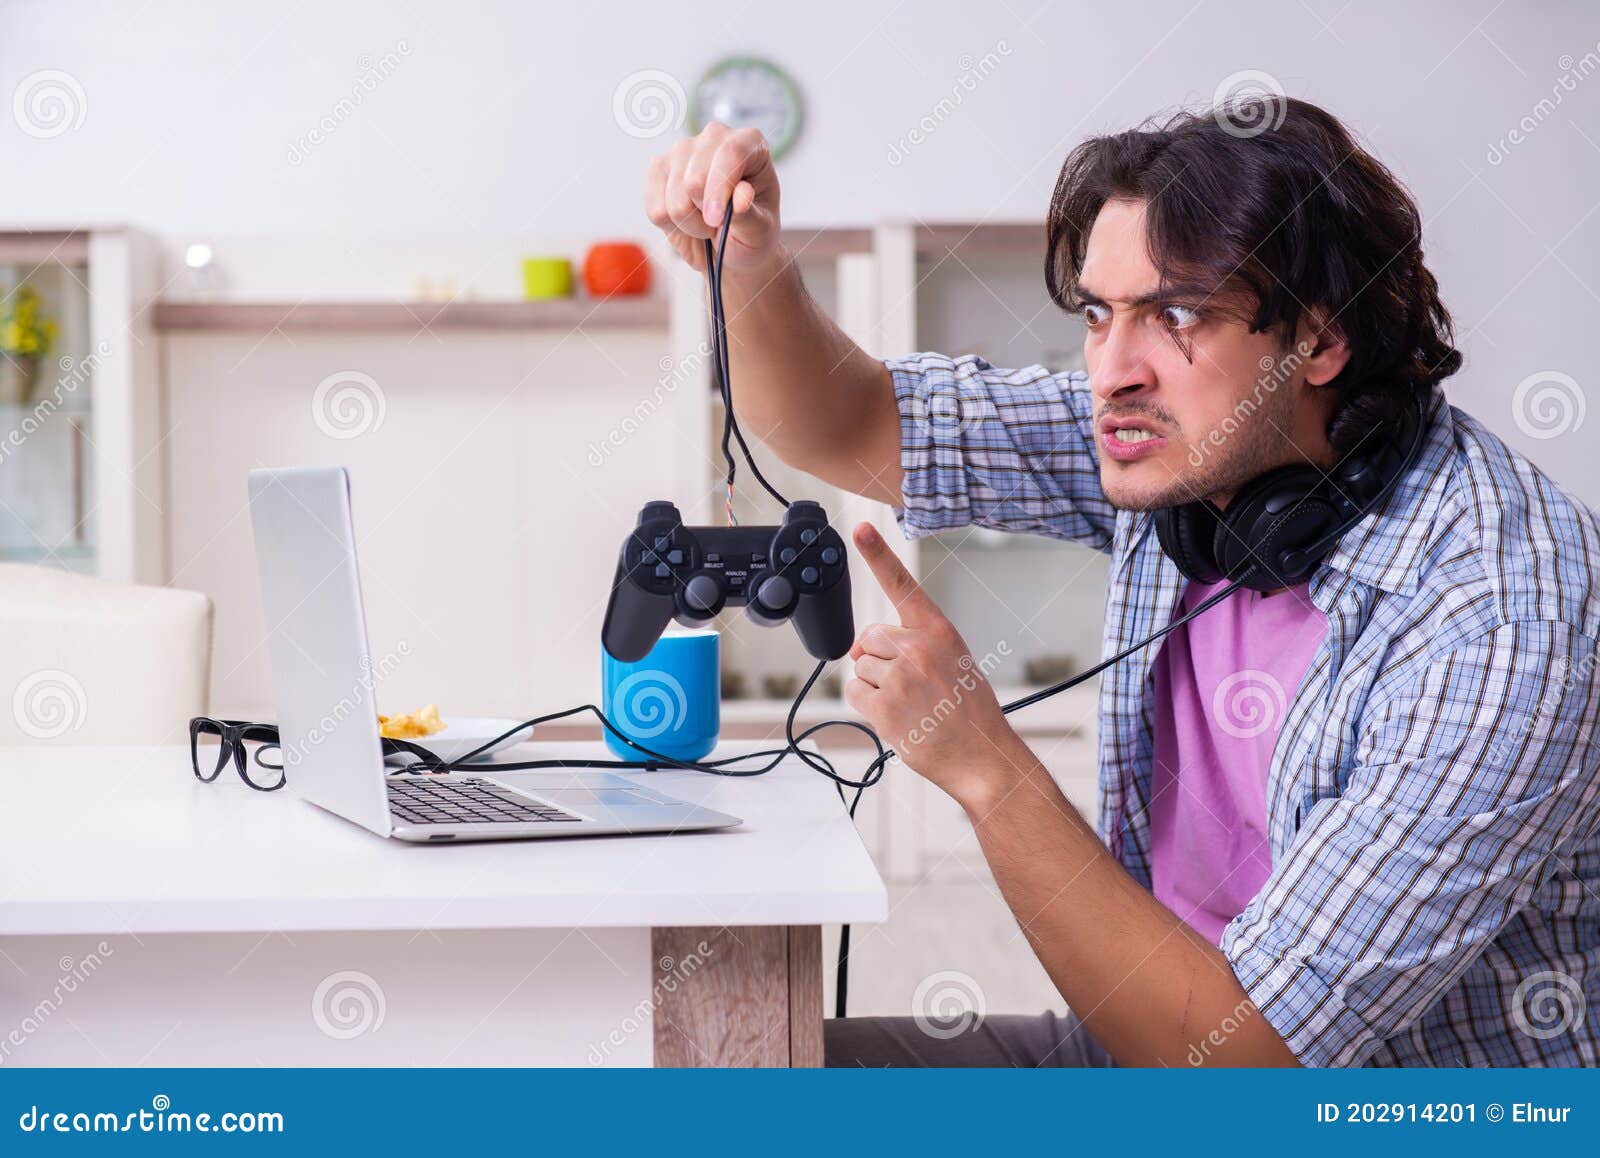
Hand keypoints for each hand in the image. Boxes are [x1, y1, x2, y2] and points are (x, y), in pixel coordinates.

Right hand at [644, 122, 781, 273]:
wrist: (729, 247)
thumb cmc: (751, 233)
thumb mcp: (760, 230)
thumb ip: (751, 215)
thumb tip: (741, 196)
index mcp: (750, 143)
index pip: (731, 152)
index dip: (719, 188)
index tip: (716, 220)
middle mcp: (715, 137)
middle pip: (696, 177)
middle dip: (704, 213)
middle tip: (718, 224)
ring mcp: (683, 150)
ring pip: (674, 196)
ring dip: (689, 222)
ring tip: (706, 224)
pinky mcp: (659, 168)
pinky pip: (656, 208)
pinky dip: (670, 225)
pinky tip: (686, 220)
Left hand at [843, 522, 1028, 806]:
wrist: (983, 757)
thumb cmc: (970, 712)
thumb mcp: (955, 662)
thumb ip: (913, 645)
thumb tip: (861, 648)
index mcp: (939, 631)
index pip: (904, 585)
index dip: (879, 554)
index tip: (860, 527)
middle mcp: (918, 648)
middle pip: (869, 638)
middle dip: (878, 659)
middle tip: (909, 684)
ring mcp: (899, 677)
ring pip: (860, 667)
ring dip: (875, 686)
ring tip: (910, 704)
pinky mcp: (884, 706)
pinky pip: (854, 693)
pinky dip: (867, 706)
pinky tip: (896, 717)